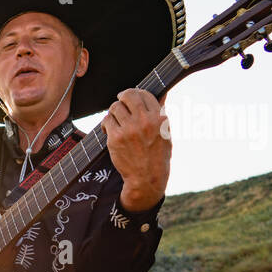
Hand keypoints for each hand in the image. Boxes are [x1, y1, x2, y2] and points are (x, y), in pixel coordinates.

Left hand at [104, 89, 171, 210]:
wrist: (147, 178)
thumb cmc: (157, 156)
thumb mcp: (166, 133)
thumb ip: (160, 114)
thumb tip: (162, 94)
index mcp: (159, 118)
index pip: (145, 94)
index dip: (137, 93)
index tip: (132, 98)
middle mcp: (145, 121)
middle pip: (128, 95)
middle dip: (122, 96)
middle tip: (120, 101)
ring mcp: (129, 129)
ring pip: (115, 107)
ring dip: (113, 112)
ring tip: (115, 120)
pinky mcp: (116, 138)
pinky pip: (106, 120)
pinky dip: (106, 123)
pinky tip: (109, 130)